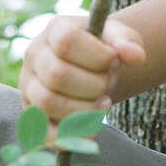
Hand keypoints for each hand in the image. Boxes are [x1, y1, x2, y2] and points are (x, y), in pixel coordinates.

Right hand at [20, 13, 145, 150]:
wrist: (92, 67)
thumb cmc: (103, 49)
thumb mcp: (117, 38)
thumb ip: (127, 42)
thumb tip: (135, 56)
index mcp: (55, 30)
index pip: (66, 41)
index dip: (96, 55)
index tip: (113, 60)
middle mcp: (35, 56)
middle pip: (57, 75)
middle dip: (93, 85)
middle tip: (108, 82)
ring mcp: (29, 86)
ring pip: (48, 103)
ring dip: (84, 109)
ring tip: (104, 103)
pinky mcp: (33, 113)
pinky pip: (44, 132)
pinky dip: (70, 134)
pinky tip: (92, 126)